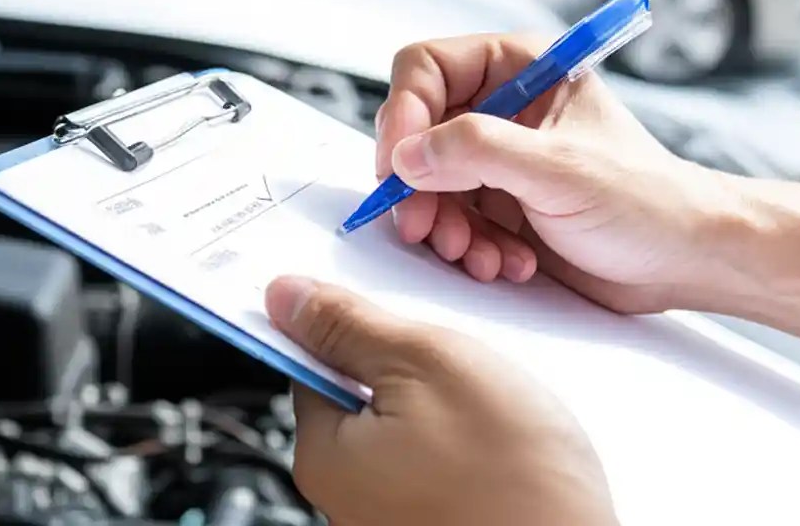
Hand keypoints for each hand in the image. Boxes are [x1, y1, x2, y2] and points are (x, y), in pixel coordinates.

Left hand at [266, 276, 617, 525]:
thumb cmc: (512, 477)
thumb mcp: (425, 364)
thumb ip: (350, 326)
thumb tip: (286, 297)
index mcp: (324, 457)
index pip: (310, 365)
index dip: (352, 327)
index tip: (390, 312)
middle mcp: (347, 498)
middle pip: (360, 397)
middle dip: (407, 367)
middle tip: (457, 360)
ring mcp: (394, 516)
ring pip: (407, 428)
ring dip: (443, 403)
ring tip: (490, 403)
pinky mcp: (439, 521)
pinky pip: (439, 462)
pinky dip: (466, 442)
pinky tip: (502, 439)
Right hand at [374, 34, 747, 313]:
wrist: (682, 260)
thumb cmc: (643, 200)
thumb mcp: (558, 170)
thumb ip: (478, 152)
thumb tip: (406, 156)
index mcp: (521, 68)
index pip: (426, 68)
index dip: (404, 114)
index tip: (397, 167)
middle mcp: (502, 106)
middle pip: (417, 131)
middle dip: (419, 186)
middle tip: (423, 227)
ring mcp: (498, 157)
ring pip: (426, 183)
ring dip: (444, 226)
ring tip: (481, 256)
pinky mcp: (498, 203)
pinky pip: (450, 219)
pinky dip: (468, 247)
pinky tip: (508, 263)